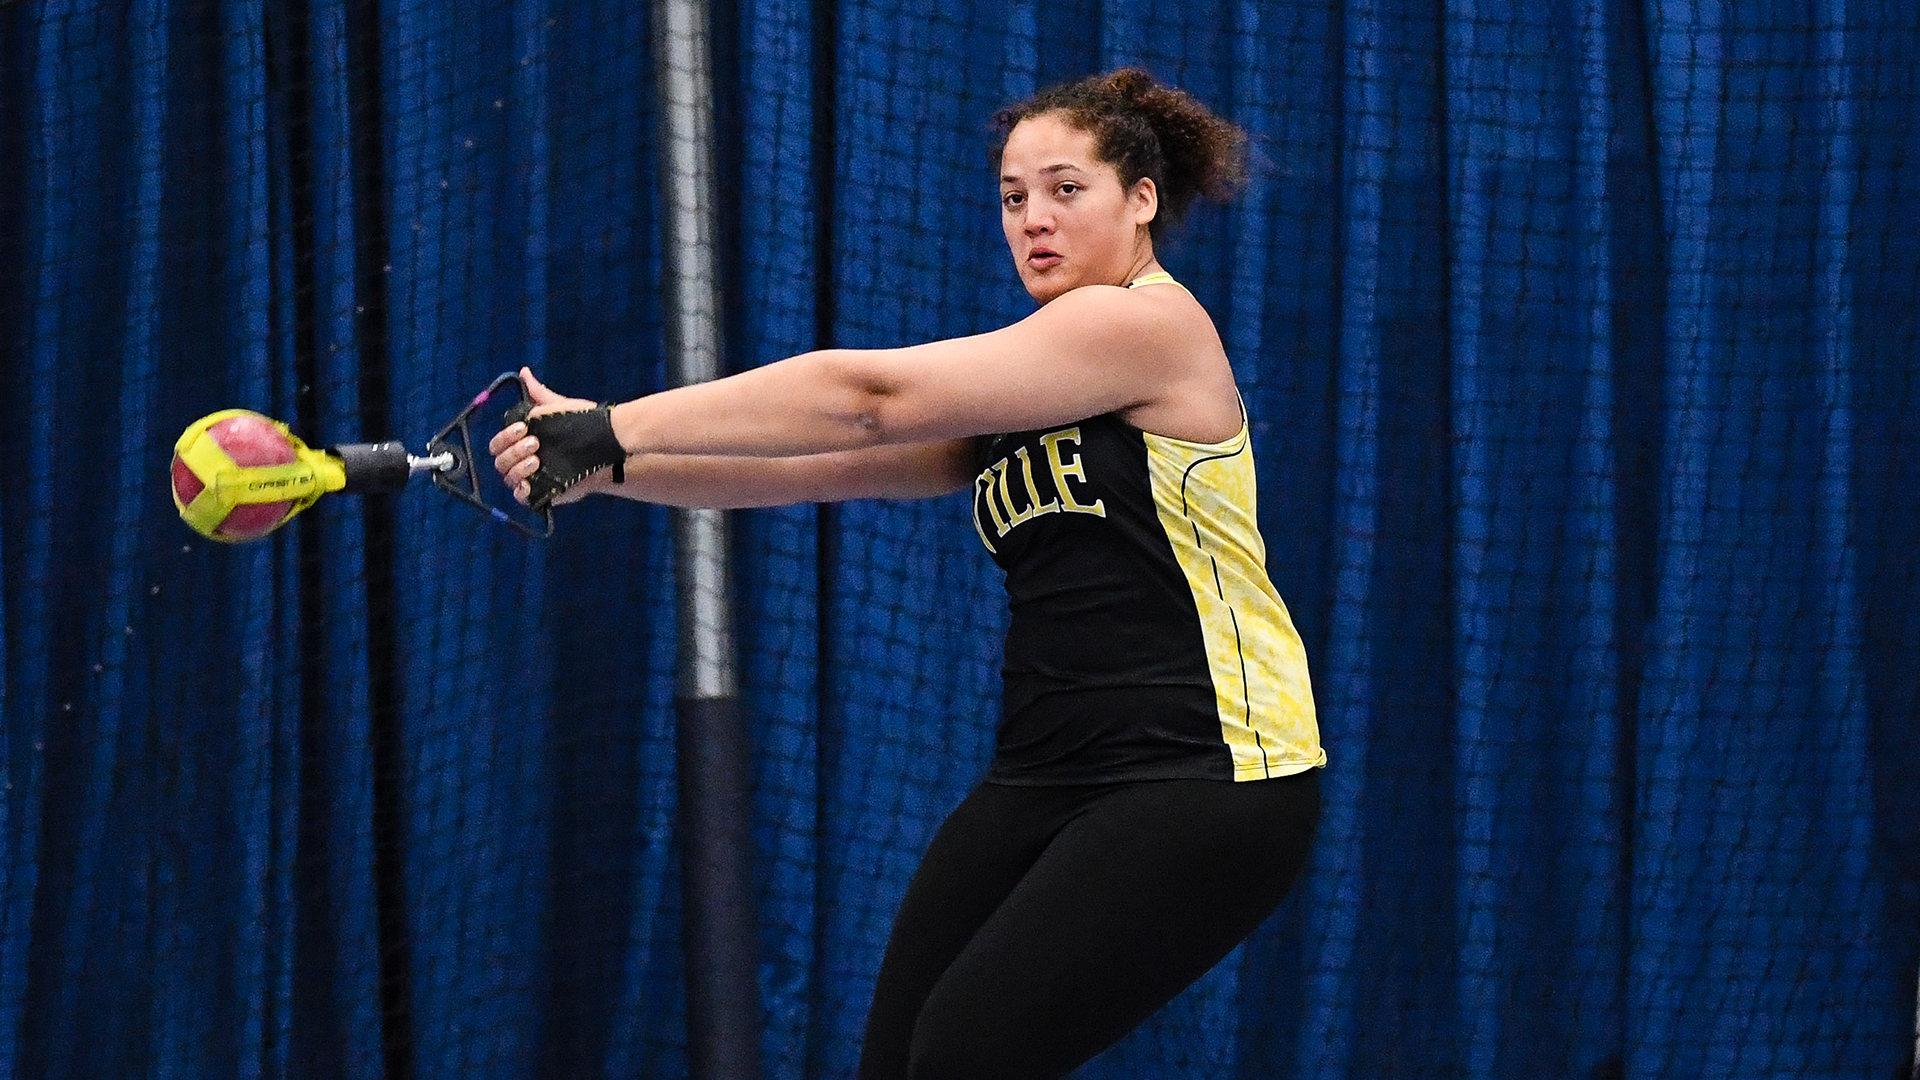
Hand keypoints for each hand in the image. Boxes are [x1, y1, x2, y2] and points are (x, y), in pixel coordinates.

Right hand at [489, 368, 606, 505]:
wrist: (606, 446)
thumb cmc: (582, 426)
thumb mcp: (559, 408)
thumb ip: (539, 395)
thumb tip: (524, 372)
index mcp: (520, 442)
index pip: (498, 443)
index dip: (505, 436)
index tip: (523, 427)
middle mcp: (521, 461)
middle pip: (500, 461)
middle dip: (513, 451)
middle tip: (535, 443)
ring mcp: (531, 478)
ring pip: (508, 478)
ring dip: (518, 468)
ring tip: (537, 459)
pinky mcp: (542, 494)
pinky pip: (521, 497)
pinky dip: (521, 490)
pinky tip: (530, 481)